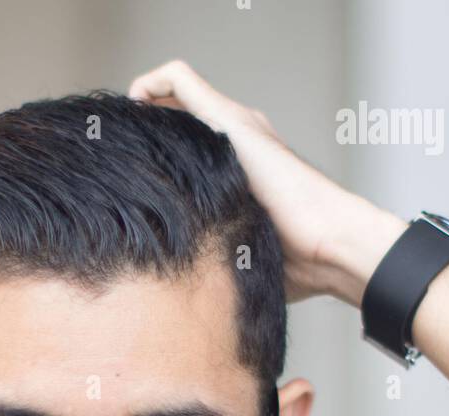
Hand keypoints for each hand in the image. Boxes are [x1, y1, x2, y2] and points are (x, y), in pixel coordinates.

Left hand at [128, 59, 406, 306]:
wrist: (327, 246)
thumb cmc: (294, 266)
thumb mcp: (238, 258)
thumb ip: (215, 257)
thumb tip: (187, 302)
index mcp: (239, 174)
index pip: (190, 151)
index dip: (158, 160)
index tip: (131, 182)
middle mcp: (237, 143)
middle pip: (180, 119)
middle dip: (148, 136)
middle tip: (120, 161)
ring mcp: (235, 127)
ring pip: (177, 95)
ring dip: (147, 107)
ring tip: (123, 132)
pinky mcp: (230, 119)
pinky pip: (180, 79)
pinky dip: (152, 82)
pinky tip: (134, 102)